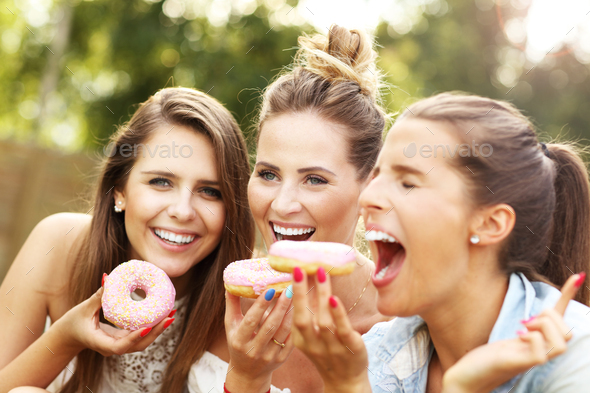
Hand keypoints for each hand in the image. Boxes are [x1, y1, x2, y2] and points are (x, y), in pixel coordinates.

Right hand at [53, 281, 174, 356]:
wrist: (68, 337)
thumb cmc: (73, 323)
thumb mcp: (83, 309)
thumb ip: (98, 296)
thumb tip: (108, 278)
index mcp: (101, 343)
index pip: (120, 346)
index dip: (135, 338)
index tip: (147, 327)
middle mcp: (113, 347)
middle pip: (138, 344)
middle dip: (156, 332)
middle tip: (170, 316)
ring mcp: (119, 345)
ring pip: (142, 342)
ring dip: (158, 330)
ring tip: (171, 314)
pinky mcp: (123, 340)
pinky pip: (140, 336)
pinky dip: (152, 327)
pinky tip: (163, 316)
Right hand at [224, 287, 293, 391]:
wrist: (247, 373)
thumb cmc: (238, 342)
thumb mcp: (231, 326)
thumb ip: (232, 305)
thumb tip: (231, 283)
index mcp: (239, 341)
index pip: (251, 321)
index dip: (260, 305)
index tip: (270, 289)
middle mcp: (254, 351)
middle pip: (270, 326)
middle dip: (280, 306)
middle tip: (288, 289)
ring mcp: (269, 356)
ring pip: (283, 332)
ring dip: (290, 313)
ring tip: (295, 296)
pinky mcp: (281, 360)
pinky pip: (291, 341)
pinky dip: (295, 326)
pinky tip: (299, 311)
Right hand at [291, 267, 370, 392]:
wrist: (346, 382)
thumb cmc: (328, 352)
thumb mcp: (312, 338)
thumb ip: (309, 316)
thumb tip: (307, 284)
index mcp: (301, 340)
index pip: (294, 314)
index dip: (294, 293)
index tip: (294, 271)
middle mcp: (313, 344)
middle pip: (303, 317)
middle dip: (300, 292)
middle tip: (300, 268)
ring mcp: (332, 347)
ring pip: (323, 320)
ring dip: (322, 294)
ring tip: (321, 273)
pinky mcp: (350, 347)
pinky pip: (342, 329)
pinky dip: (338, 314)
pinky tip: (335, 298)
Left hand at [442, 272, 584, 392]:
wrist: (467, 378)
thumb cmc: (484, 359)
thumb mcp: (506, 337)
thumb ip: (523, 328)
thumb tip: (529, 314)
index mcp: (538, 344)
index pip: (560, 320)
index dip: (567, 296)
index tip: (578, 275)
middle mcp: (540, 353)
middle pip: (568, 332)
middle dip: (552, 314)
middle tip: (526, 319)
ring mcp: (531, 359)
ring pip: (562, 341)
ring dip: (545, 324)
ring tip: (524, 325)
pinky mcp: (520, 363)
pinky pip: (541, 350)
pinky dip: (534, 336)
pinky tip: (519, 335)